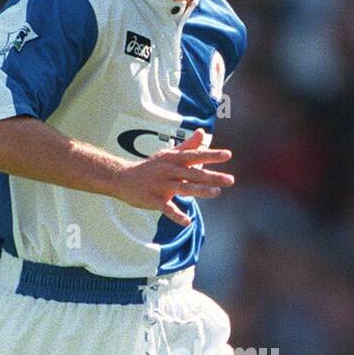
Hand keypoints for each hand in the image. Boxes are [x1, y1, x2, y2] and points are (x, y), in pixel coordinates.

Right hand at [111, 129, 233, 224]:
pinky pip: (167, 208)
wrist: (123, 178)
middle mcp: (169, 170)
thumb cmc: (150, 167)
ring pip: (184, 188)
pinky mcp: (153, 200)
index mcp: (173, 159)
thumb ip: (188, 146)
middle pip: (194, 173)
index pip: (196, 156)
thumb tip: (203, 133)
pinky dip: (177, 215)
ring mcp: (161, 185)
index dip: (211, 155)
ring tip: (217, 193)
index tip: (228, 155)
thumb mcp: (168, 154)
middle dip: (212, 176)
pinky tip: (188, 221)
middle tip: (230, 180)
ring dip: (201, 191)